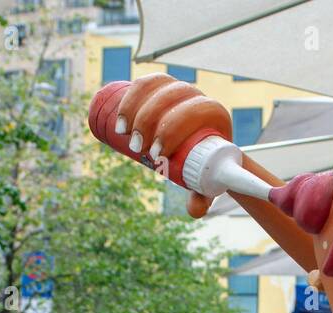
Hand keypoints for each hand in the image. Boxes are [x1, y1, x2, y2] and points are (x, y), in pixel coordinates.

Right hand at [114, 74, 232, 219]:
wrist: (201, 151)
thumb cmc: (205, 169)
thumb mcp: (205, 184)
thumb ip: (202, 198)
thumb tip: (194, 210)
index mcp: (214, 114)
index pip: (196, 111)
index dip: (173, 129)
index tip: (156, 156)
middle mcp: (198, 96)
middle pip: (173, 97)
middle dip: (150, 120)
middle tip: (138, 149)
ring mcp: (179, 88)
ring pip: (157, 85)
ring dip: (136, 107)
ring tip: (124, 135)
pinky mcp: (161, 87)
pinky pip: (146, 82)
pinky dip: (130, 96)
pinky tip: (118, 117)